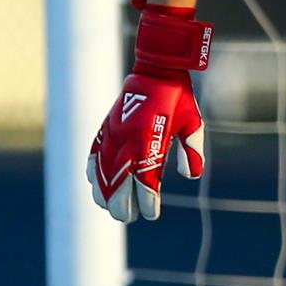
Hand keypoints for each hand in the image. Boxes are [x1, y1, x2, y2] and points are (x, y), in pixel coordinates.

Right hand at [86, 0, 211, 221]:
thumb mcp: (193, 123)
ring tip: (109, 206)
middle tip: (128, 217)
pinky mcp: (106, 128)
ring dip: (104, 194)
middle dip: (122, 206)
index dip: (147, 204)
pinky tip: (94, 184)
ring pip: (102, 175)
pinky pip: (93, 155)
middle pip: (119, 186)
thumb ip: (192, 151)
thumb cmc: (178, 97)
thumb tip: (191, 175)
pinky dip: (92, 172)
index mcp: (150, 144)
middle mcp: (128, 143)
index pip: (145, 185)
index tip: (150, 214)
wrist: (156, 69)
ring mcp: (114, 136)